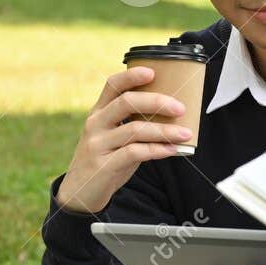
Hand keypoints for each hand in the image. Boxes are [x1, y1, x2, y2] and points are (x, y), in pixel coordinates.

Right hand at [55, 66, 192, 213]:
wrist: (79, 193)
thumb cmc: (104, 159)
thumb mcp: (112, 136)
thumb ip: (132, 123)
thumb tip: (172, 115)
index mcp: (98, 112)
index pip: (112, 85)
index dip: (132, 75)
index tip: (153, 71)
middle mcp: (95, 124)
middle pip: (126, 102)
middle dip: (157, 102)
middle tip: (180, 108)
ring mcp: (98, 144)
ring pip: (134, 129)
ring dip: (164, 130)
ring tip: (185, 134)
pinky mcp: (104, 165)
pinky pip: (134, 153)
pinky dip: (157, 150)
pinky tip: (172, 150)